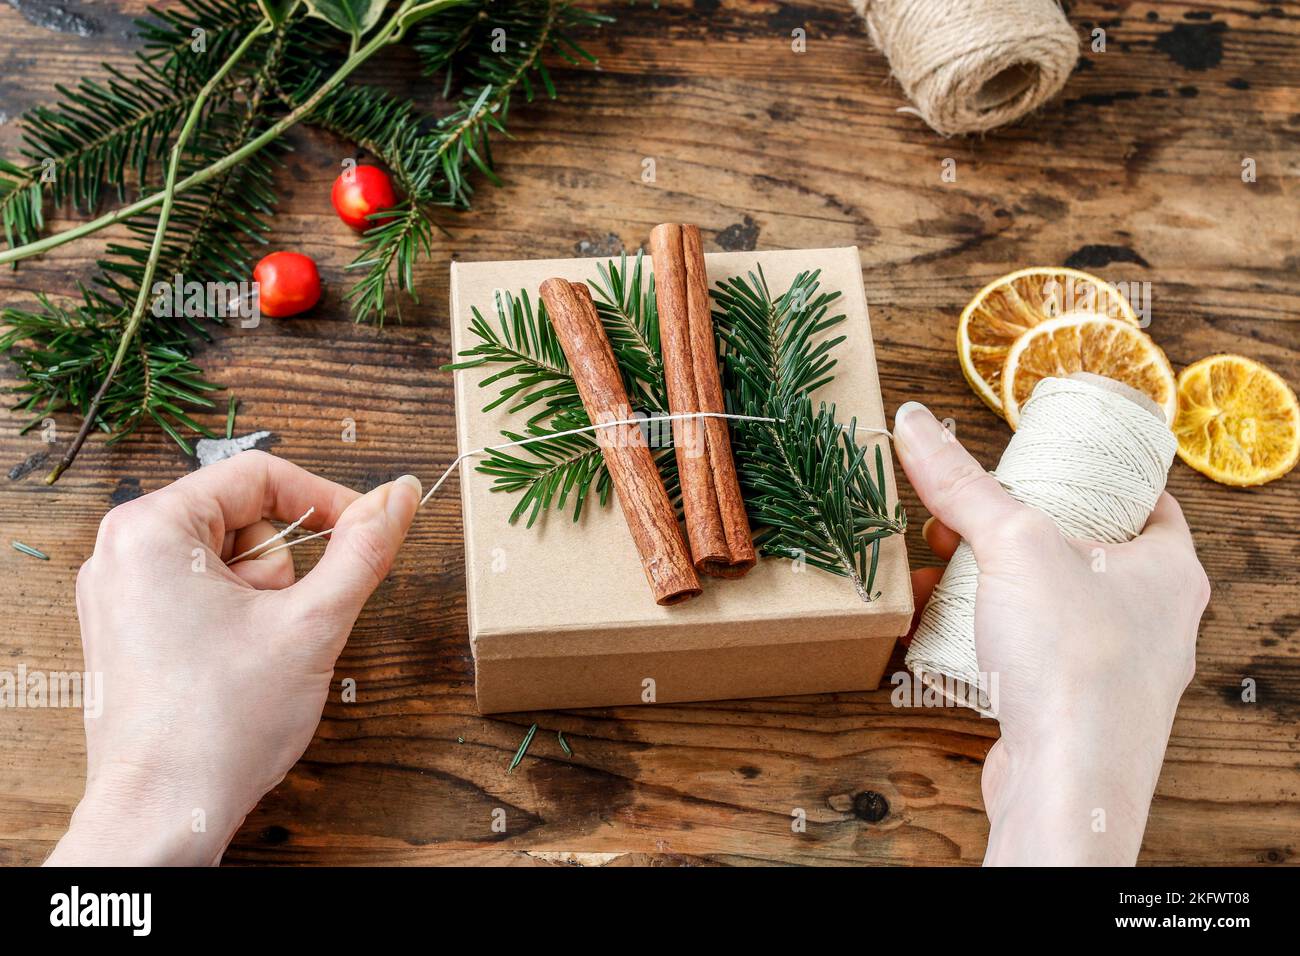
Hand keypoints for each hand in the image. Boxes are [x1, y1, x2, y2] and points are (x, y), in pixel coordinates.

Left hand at [45, 451, 420, 865]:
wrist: (164, 814)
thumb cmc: (221, 723)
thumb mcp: (314, 623)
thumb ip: (365, 549)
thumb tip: (401, 494)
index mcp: (152, 528)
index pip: (260, 475)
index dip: (327, 501)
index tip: (366, 535)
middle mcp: (122, 550)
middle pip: (242, 518)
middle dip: (283, 569)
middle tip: (284, 625)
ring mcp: (119, 592)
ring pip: (226, 560)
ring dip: (262, 600)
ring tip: (256, 655)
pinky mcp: (126, 629)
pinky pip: (201, 594)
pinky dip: (235, 620)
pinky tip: (236, 666)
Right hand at [893, 402, 1208, 865]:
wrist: (1064, 783)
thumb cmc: (1072, 662)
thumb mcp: (1013, 544)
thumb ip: (961, 483)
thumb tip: (916, 423)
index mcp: (1169, 569)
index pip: (1140, 499)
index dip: (1087, 474)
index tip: (1036, 462)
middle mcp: (1154, 619)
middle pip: (1079, 549)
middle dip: (1009, 531)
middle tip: (963, 517)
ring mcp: (1114, 668)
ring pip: (1047, 604)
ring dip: (987, 582)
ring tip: (936, 565)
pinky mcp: (1072, 706)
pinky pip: (1027, 652)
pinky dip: (984, 630)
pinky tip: (936, 621)